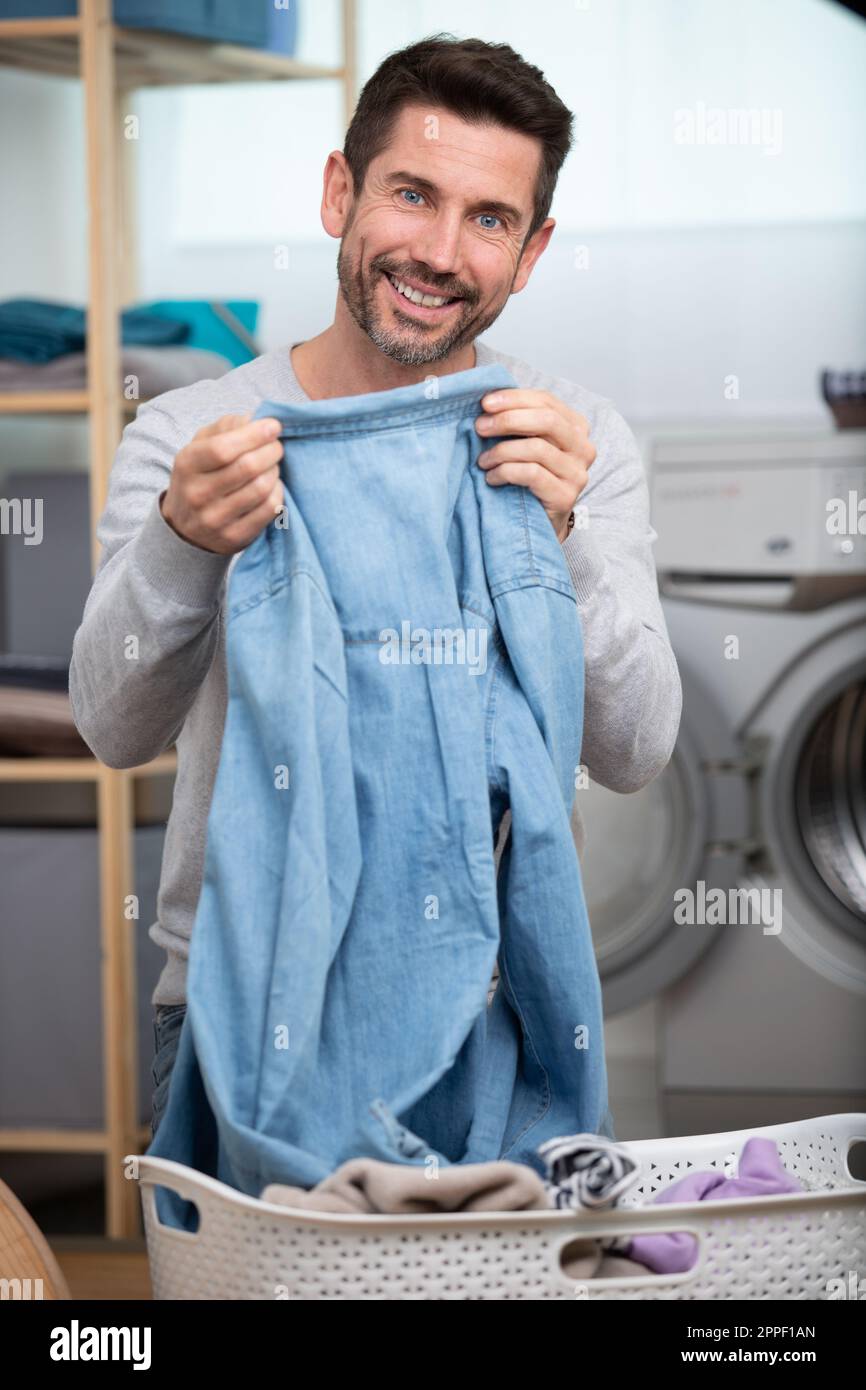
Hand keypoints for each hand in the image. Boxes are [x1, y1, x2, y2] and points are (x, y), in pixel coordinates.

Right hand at [160, 412, 284, 554]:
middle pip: (247, 467)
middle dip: (271, 451)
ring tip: (274, 465)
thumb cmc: (200, 475)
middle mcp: (197, 494)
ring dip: (275, 471)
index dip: (254, 435)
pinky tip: (273, 486)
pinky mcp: (234, 537)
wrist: (185, 526)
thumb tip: (258, 420)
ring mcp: (215, 519)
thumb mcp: (201, 445)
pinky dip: (278, 492)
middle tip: (277, 446)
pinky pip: (268, 510)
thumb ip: (227, 427)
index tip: (274, 426)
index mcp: (187, 464)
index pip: (223, 448)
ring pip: (261, 488)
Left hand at [475, 388, 595, 540]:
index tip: (485, 403)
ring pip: (536, 448)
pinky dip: (505, 472)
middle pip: (546, 420)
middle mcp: (583, 448)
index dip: (514, 398)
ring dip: (501, 451)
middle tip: (480, 427)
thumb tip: (487, 402)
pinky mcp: (565, 496)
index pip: (546, 401)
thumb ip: (519, 421)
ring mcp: (577, 473)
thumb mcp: (527, 443)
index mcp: (576, 427)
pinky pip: (531, 474)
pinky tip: (491, 478)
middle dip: (508, 420)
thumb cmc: (530, 478)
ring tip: (483, 460)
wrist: (541, 521)